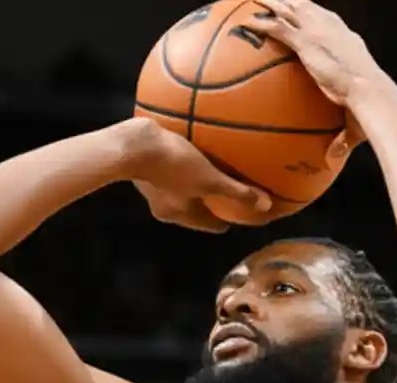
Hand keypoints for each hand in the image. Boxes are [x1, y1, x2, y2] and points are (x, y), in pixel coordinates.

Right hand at [122, 118, 271, 232]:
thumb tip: (266, 206)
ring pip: (180, 190)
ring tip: (209, 172)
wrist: (130, 144)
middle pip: (194, 209)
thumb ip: (237, 193)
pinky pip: (169, 171)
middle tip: (227, 195)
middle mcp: (164, 206)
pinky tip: (189, 153)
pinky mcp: (145, 167)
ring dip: (194, 185)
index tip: (237, 218)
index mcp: (181, 214)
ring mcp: (152, 188)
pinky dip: (181, 167)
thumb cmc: (173, 166)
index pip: (210, 225)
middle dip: (210, 203)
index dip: (225, 222)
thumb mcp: (209, 180)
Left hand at [248, 1, 384, 154]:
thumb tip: (334, 158)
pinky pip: (279, 29)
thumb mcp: (354, 120)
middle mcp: (334, 31)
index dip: (319, 18)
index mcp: (348, 42)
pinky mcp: (308, 42)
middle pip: (308, 9)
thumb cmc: (370, 107)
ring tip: (258, 0)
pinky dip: (263, 24)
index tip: (309, 16)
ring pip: (292, 9)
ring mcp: (320, 34)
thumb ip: (341, 137)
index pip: (331, 24)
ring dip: (275, 3)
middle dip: (293, 3)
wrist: (371, 94)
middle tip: (279, 1)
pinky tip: (248, 23)